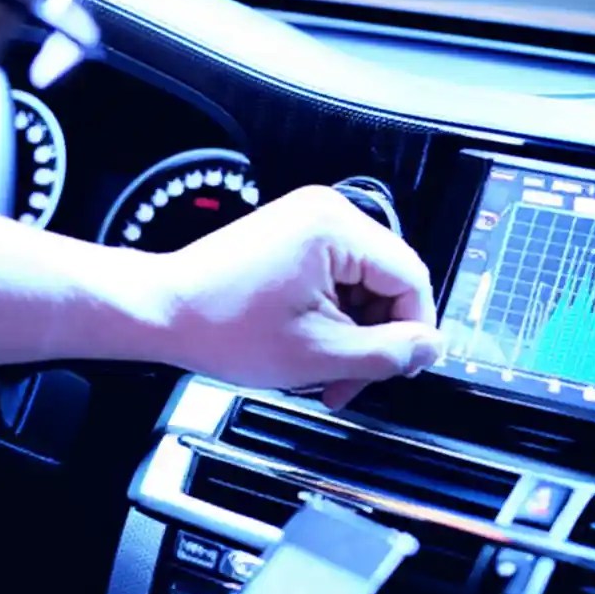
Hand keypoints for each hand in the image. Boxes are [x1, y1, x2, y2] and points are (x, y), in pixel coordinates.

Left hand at [147, 185, 442, 408]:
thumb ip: (387, 353)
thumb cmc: (221, 325)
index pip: (411, 279)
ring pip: (365, 287)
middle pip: (389, 283)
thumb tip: (431, 348)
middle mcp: (327, 212)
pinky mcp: (295, 238)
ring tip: (324, 371)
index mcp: (337, 227)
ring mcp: (309, 223)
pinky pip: (339, 280)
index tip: (401, 368)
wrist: (163, 313)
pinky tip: (311, 346)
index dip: (414, 331)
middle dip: (375, 339)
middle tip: (351, 381)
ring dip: (353, 334)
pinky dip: (333, 318)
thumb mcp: (320, 353)